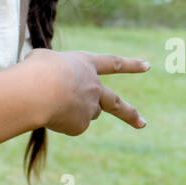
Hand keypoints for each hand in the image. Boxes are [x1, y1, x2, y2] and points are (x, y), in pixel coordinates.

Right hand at [23, 48, 148, 136]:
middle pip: (116, 103)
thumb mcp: (43, 59)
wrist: (41, 91)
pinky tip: (47, 113)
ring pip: (83, 114)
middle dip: (130, 114)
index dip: (130, 64)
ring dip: (72, 113)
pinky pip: (66, 125)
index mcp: (87, 65)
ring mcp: (90, 107)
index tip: (147, 66)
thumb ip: (51, 66)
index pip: (113, 63)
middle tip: (142, 123)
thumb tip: (47, 77)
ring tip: (54, 106)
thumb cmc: (38, 71)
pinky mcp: (81, 125)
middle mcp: (94, 87)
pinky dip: (56, 121)